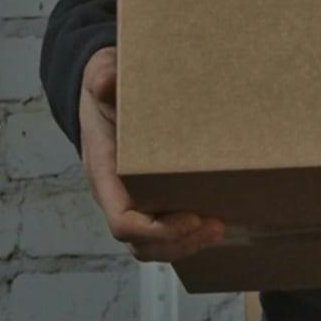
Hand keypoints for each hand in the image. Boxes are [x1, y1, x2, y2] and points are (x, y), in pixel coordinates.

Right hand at [76, 46, 237, 262]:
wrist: (103, 90)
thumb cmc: (105, 88)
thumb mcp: (100, 75)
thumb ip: (103, 78)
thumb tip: (106, 79)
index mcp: (104, 174)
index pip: (122, 221)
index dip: (155, 230)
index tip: (190, 216)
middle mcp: (115, 195)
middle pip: (140, 244)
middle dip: (179, 243)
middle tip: (216, 225)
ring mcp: (131, 199)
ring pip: (153, 245)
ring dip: (187, 243)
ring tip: (219, 228)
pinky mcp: (149, 196)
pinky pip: (164, 231)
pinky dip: (188, 234)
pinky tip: (216, 221)